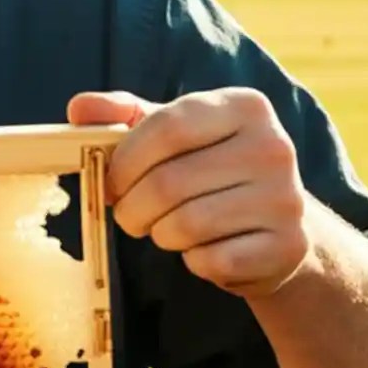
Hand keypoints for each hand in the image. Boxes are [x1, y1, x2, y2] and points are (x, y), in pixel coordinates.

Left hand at [69, 89, 310, 298]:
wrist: (277, 223)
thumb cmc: (208, 166)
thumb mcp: (171, 131)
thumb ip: (122, 114)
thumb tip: (79, 108)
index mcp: (245, 106)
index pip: (166, 127)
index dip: (125, 160)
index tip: (111, 180)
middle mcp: (274, 148)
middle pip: (169, 182)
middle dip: (132, 206)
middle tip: (129, 214)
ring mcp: (286, 200)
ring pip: (186, 224)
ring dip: (159, 233)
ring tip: (165, 227)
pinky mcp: (288, 248)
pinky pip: (212, 261)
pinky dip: (193, 260)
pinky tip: (202, 248)